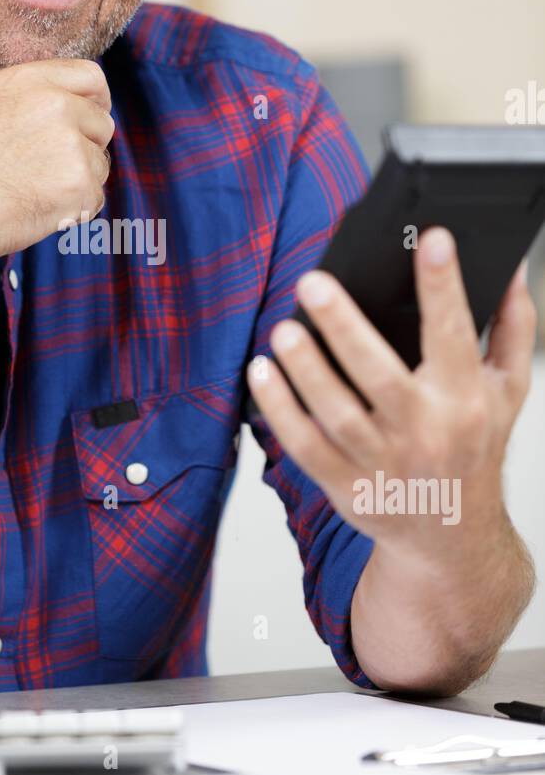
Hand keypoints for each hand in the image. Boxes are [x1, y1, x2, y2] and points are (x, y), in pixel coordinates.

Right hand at [0, 58, 114, 273]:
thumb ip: (27, 107)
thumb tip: (67, 121)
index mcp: (27, 80)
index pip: (91, 76)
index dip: (96, 101)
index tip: (90, 119)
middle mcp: (55, 104)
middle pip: (102, 124)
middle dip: (85, 148)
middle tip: (44, 173)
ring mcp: (71, 144)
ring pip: (98, 166)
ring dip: (75, 183)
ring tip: (26, 193)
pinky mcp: (80, 184)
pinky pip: (93, 200)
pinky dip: (72, 212)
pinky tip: (32, 212)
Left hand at [247, 227, 536, 555]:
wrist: (451, 536)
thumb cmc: (474, 449)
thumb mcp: (506, 390)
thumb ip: (511, 328)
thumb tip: (510, 270)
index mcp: (465, 400)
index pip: (455, 335)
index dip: (444, 286)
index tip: (431, 239)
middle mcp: (424, 432)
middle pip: (380, 375)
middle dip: (344, 327)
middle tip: (313, 283)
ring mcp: (381, 463)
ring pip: (336, 414)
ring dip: (305, 370)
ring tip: (283, 329)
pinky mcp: (345, 486)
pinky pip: (305, 447)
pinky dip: (280, 411)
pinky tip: (262, 372)